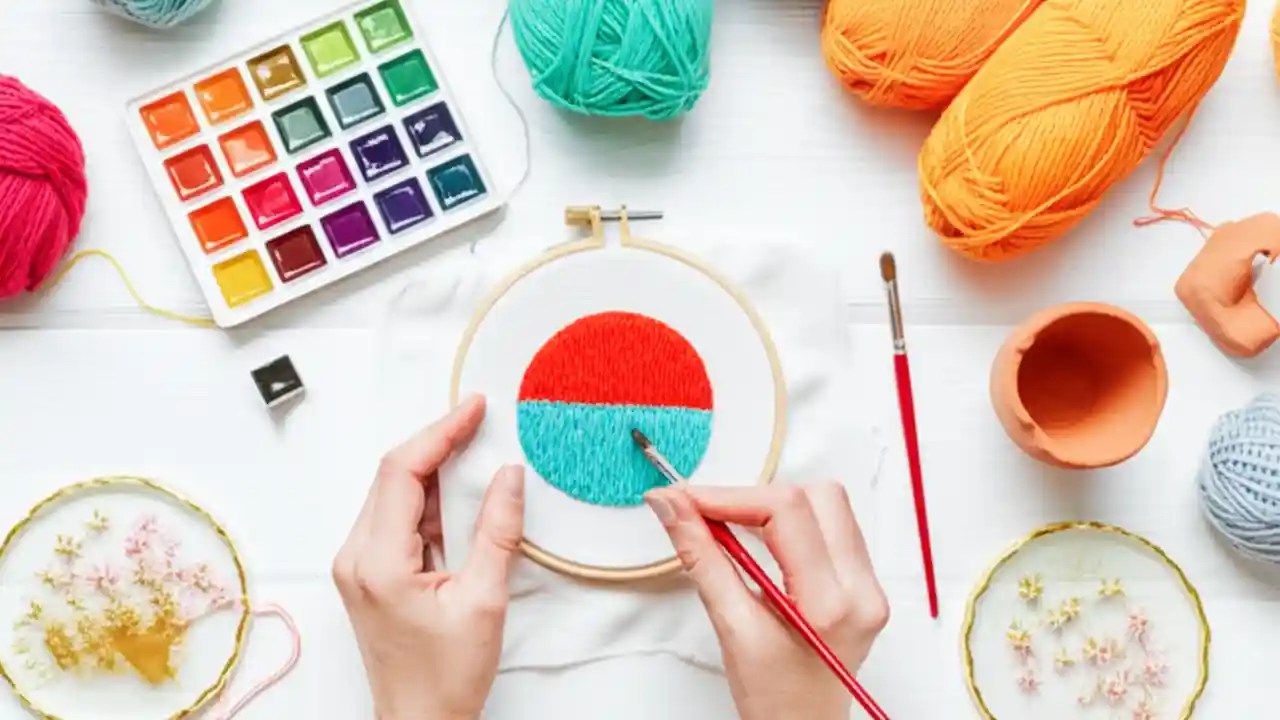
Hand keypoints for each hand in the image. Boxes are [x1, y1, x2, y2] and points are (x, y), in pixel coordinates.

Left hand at [333, 395, 524, 719]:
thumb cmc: (446, 677)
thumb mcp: (484, 600)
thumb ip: (497, 532)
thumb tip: (508, 477)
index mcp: (377, 561)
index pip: (403, 471)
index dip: (440, 431)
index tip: (473, 408)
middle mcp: (356, 557)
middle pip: (394, 476)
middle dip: (438, 444)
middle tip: (481, 422)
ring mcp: (358, 565)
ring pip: (396, 495)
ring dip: (436, 473)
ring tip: (479, 453)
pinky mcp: (369, 573)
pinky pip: (398, 519)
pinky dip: (430, 502)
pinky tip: (462, 497)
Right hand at [645, 484, 888, 719]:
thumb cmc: (774, 699)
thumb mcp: (731, 627)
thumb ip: (702, 558)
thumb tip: (673, 507)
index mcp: (832, 604)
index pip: (786, 512)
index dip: (729, 497)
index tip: (686, 499)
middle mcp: (863, 589)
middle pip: (815, 497)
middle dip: (755, 496)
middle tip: (708, 512)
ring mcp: (871, 586)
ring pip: (828, 505)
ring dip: (777, 505)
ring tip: (734, 528)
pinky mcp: (866, 584)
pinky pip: (835, 527)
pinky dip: (795, 523)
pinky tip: (765, 540)